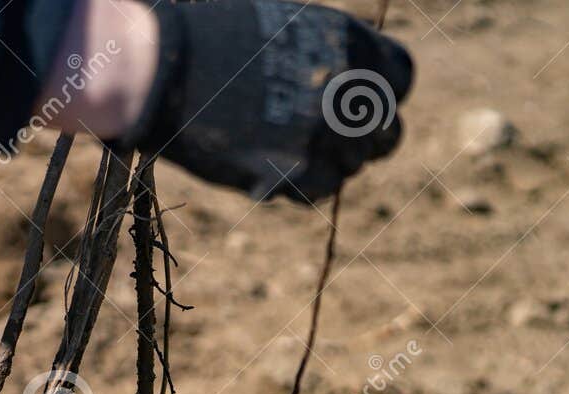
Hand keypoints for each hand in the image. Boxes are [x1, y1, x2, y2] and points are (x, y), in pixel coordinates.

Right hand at [128, 0, 413, 201]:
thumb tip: (343, 89)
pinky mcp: (298, 173)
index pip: (399, 81)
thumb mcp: (287, 27)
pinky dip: (297, 184)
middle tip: (320, 142)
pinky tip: (266, 164)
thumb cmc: (213, 39)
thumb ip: (325, 58)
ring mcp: (329, 136)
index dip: (378, 97)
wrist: (168, 69)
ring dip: (324, 166)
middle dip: (357, 142)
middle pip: (384, 135)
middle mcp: (353, 91)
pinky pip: (318, 190)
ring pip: (350, 168)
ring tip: (281, 150)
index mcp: (355, 46)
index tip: (355, 106)